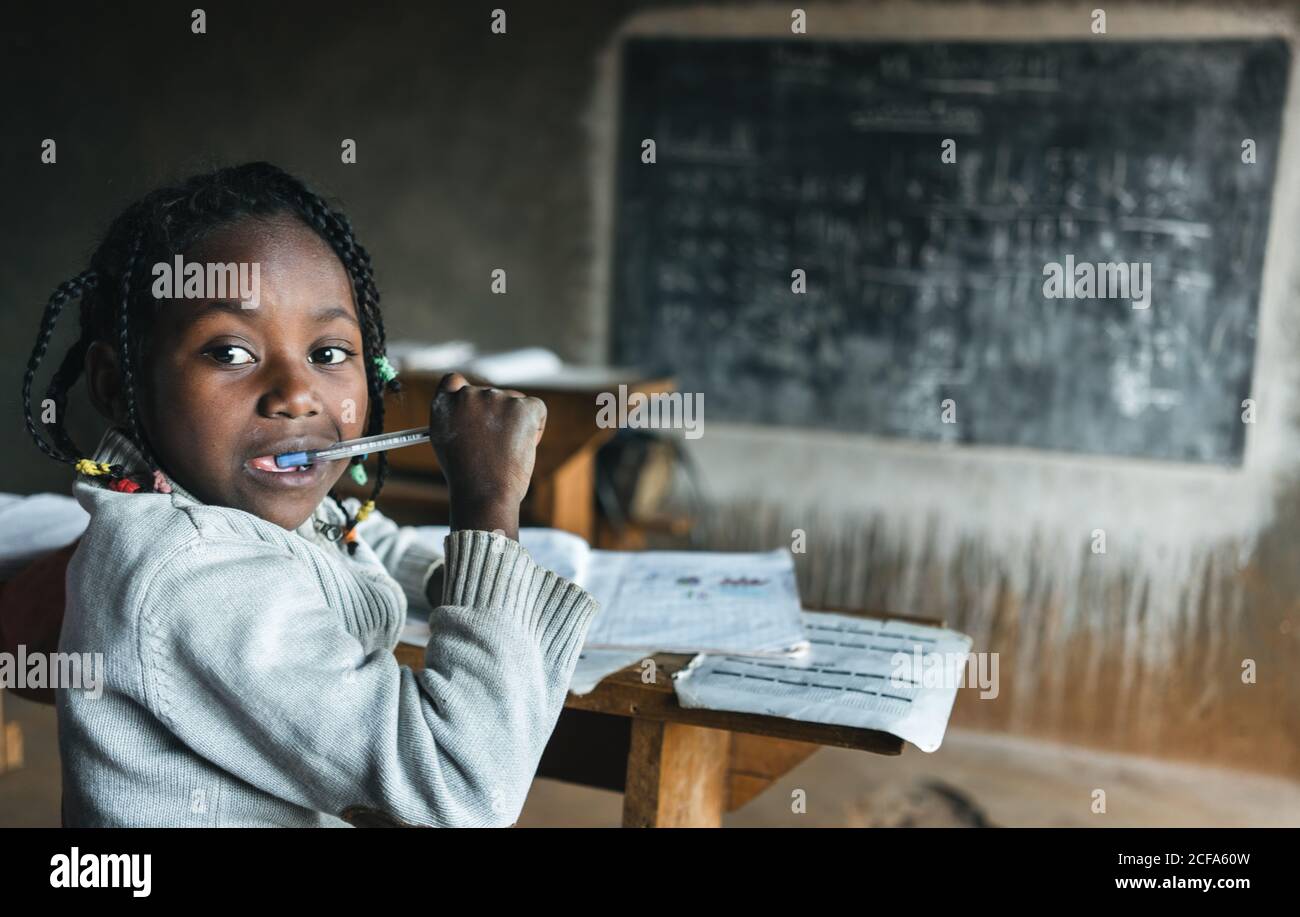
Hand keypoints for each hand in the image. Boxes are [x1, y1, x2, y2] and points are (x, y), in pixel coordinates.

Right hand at [428, 372, 545, 538]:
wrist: (483, 493)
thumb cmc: (467, 477)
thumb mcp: (446, 443)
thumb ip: (456, 420)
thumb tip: (473, 413)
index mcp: (444, 404)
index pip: (454, 382)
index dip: (467, 394)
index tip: (478, 409)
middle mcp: (468, 396)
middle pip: (490, 395)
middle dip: (497, 415)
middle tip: (497, 444)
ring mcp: (495, 399)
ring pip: (514, 402)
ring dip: (516, 423)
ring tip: (507, 452)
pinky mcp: (522, 407)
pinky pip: (537, 408)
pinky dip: (536, 425)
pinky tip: (524, 446)